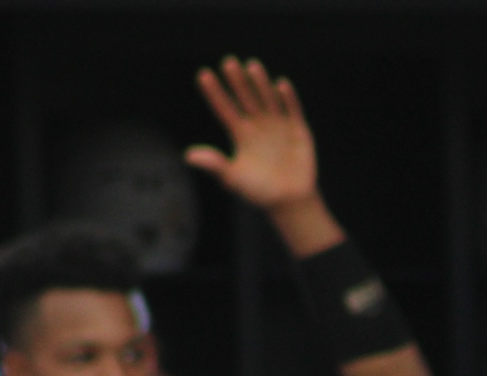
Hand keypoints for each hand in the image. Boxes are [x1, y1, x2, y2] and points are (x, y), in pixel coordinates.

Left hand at [186, 57, 317, 212]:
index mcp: (240, 134)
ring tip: (252, 66)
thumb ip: (215, 165)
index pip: (224, 108)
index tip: (204, 75)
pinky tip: (280, 85)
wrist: (289, 202)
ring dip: (260, 84)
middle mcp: (257, 125)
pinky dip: (288, 99)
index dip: (215, 93)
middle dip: (237, 81)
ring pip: (267, 99)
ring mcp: (278, 125)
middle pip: (245, 98)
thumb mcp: (233, 178)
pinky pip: (292, 110)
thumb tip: (189, 156)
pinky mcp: (298, 130)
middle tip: (228, 62)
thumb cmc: (258, 191)